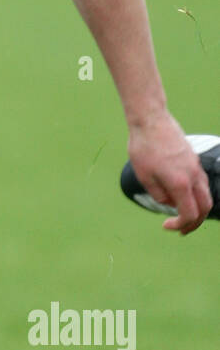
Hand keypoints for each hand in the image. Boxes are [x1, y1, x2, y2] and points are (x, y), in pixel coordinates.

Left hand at [127, 113, 212, 233]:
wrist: (150, 120)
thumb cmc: (143, 147)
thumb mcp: (144, 176)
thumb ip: (159, 194)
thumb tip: (170, 203)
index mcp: (180, 183)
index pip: (189, 214)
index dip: (180, 225)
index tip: (166, 226)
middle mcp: (193, 175)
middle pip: (205, 207)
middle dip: (195, 222)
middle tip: (181, 230)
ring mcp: (196, 166)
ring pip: (206, 194)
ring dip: (197, 208)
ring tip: (182, 215)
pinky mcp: (193, 159)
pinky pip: (201, 182)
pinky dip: (195, 194)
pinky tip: (180, 195)